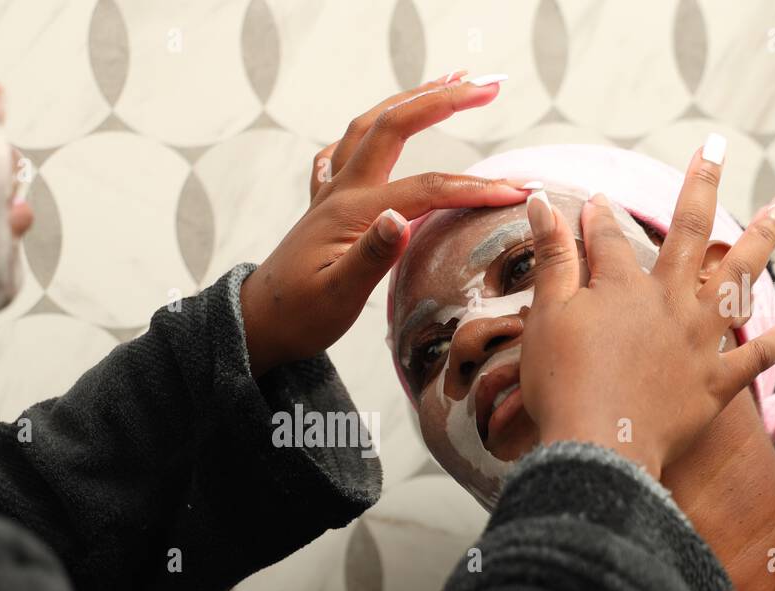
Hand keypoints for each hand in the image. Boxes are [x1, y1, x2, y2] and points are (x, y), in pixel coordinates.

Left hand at [240, 75, 530, 377]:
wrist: (257, 325)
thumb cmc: (298, 318)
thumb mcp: (337, 296)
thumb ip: (371, 257)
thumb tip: (400, 217)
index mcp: (352, 211)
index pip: (425, 188)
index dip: (474, 188)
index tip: (518, 192)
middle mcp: (341, 191)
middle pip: (394, 124)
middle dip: (444, 98)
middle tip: (489, 84)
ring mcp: (331, 193)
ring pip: (370, 126)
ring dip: (410, 99)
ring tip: (449, 80)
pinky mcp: (325, 206)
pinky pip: (345, 151)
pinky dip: (369, 131)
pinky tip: (378, 130)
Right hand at [517, 144, 774, 479]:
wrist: (599, 447)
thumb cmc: (563, 384)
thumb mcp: (547, 316)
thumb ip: (552, 258)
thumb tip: (543, 201)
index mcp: (623, 287)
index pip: (609, 239)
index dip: (597, 217)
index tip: (594, 200)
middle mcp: (669, 303)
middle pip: (689, 234)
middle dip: (701, 186)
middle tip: (716, 147)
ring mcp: (697, 342)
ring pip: (736, 282)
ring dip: (760, 243)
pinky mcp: (713, 384)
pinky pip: (750, 359)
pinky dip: (772, 344)